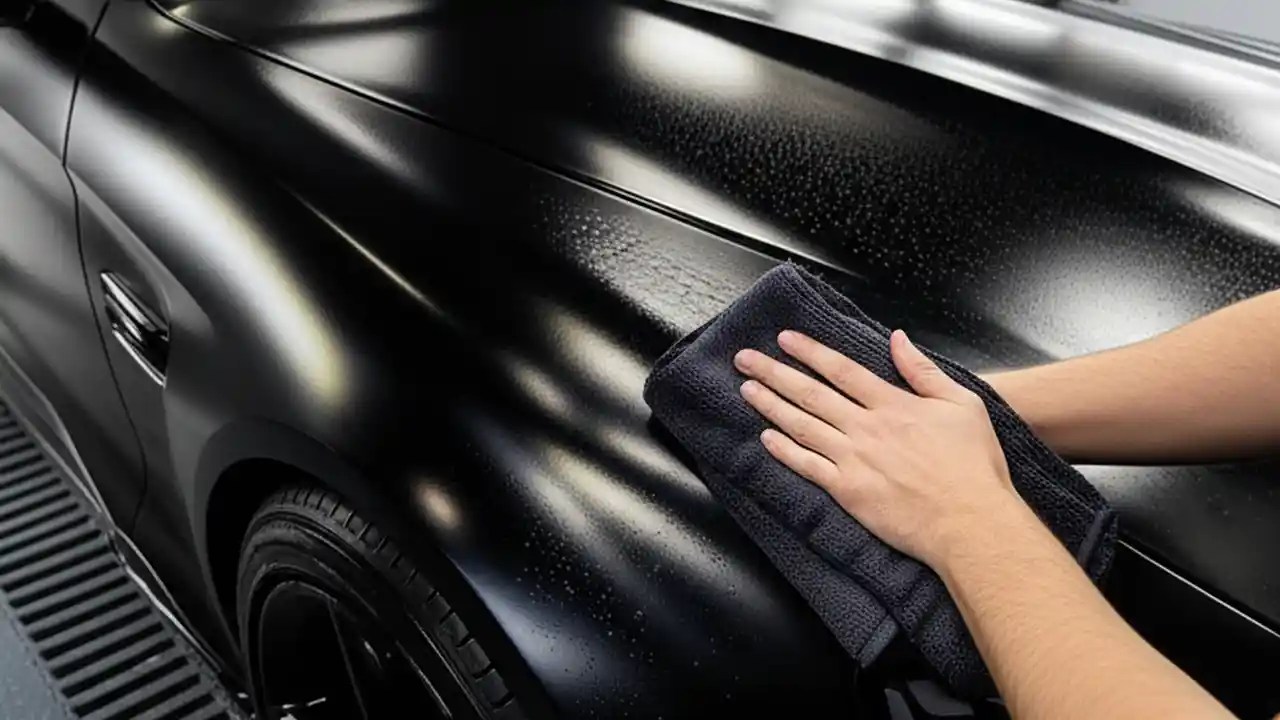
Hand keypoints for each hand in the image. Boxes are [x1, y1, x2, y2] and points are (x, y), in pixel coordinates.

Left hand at [734, 329, 1033, 570]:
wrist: (971, 522)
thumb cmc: (974, 467)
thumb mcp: (962, 404)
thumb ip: (923, 370)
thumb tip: (898, 338)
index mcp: (893, 405)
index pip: (841, 370)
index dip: (810, 352)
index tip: (785, 339)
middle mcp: (867, 428)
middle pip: (811, 393)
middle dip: (775, 373)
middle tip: (745, 359)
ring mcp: (853, 460)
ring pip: (802, 426)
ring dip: (771, 405)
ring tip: (746, 389)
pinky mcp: (848, 492)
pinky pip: (808, 467)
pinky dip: (784, 451)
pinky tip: (766, 438)